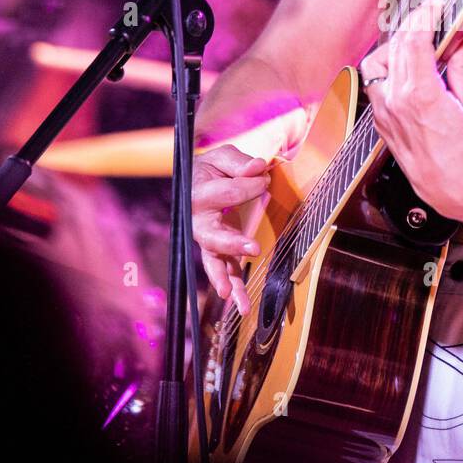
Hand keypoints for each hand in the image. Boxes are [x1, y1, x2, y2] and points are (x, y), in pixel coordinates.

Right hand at [191, 144, 271, 313]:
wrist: (200, 181)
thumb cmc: (214, 169)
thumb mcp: (223, 157)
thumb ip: (239, 162)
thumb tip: (258, 167)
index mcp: (198, 194)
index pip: (228, 192)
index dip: (251, 184)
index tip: (264, 177)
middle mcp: (198, 221)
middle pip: (210, 235)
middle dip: (232, 242)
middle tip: (253, 248)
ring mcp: (207, 239)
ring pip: (213, 260)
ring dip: (224, 277)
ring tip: (229, 294)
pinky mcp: (218, 250)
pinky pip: (223, 271)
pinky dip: (232, 288)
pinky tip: (240, 304)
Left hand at [361, 0, 462, 220]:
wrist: (446, 184)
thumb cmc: (461, 150)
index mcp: (421, 94)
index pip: (416, 39)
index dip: (425, 16)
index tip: (436, 6)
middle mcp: (396, 99)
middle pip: (396, 44)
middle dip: (414, 24)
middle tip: (432, 17)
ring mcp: (383, 109)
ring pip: (378, 60)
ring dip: (395, 44)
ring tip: (415, 42)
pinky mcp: (379, 117)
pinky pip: (374, 82)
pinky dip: (387, 66)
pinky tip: (404, 66)